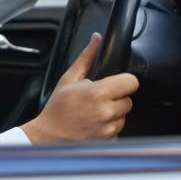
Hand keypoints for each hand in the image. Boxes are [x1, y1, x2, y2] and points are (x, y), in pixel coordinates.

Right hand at [21, 33, 138, 142]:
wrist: (49, 134)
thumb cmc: (58, 107)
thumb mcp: (69, 78)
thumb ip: (87, 57)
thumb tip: (96, 39)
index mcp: (98, 93)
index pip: (131, 82)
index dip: (123, 81)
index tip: (114, 83)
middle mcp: (106, 112)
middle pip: (128, 99)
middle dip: (116, 98)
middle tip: (97, 98)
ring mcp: (109, 129)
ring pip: (124, 115)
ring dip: (113, 113)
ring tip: (94, 111)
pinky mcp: (110, 140)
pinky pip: (118, 129)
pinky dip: (109, 127)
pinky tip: (94, 123)